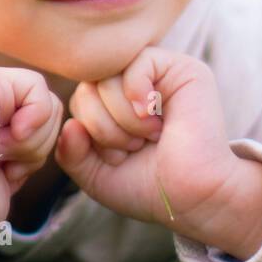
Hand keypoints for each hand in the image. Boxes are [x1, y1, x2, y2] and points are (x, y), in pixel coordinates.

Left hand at [54, 46, 261, 251]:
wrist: (192, 199)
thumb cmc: (149, 186)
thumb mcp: (96, 174)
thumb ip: (70, 152)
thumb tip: (69, 125)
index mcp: (115, 102)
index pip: (80, 97)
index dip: (89, 131)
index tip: (119, 156)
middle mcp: (134, 83)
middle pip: (89, 85)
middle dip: (103, 127)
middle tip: (135, 147)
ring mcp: (157, 73)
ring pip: (108, 76)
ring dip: (122, 119)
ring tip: (150, 136)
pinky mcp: (180, 69)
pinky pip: (136, 63)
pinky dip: (137, 96)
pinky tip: (154, 119)